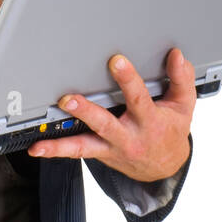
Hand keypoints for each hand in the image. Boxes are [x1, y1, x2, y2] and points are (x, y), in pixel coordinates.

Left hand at [27, 47, 195, 181]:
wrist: (165, 166)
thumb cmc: (171, 130)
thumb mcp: (184, 105)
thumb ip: (181, 78)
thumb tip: (177, 55)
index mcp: (150, 121)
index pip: (138, 99)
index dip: (128, 80)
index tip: (116, 61)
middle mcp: (128, 136)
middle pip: (105, 124)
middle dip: (86, 111)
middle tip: (69, 98)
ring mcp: (111, 147)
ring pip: (85, 145)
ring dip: (62, 142)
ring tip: (42, 139)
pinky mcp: (99, 153)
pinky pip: (76, 152)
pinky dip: (56, 150)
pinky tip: (36, 148)